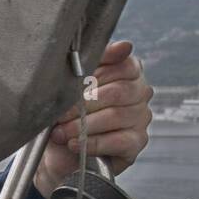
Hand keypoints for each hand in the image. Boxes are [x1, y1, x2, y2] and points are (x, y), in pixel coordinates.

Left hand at [34, 40, 153, 198]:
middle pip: (118, 91)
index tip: (74, 83)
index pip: (124, 64)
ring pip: (117, 116)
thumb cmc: (68, 114)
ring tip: (61, 132)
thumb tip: (124, 46)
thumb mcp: (74, 83)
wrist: (58, 152)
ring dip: (84, 126)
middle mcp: (139, 92)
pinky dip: (93, 143)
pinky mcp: (136, 142)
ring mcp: (140, 118)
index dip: (98, 73)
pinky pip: (118, 141)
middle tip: (60, 115)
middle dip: (84, 104)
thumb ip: (93, 61)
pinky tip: (74, 144)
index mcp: (128, 71)